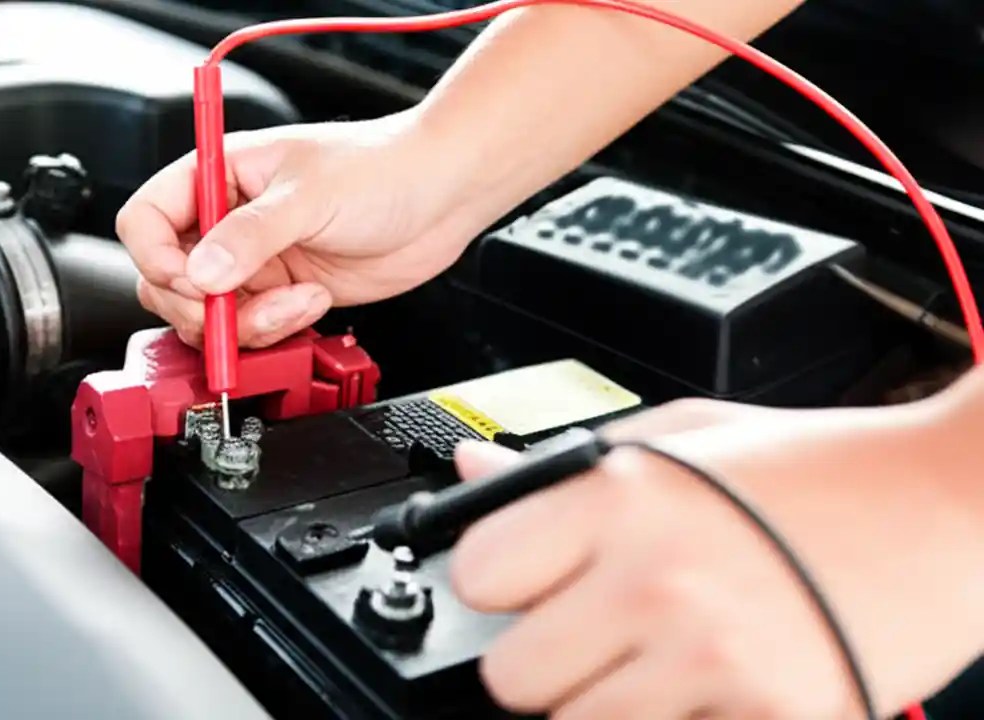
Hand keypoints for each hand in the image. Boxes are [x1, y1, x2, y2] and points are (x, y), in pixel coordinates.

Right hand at [115, 112, 493, 347]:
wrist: (441, 196)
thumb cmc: (381, 168)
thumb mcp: (309, 195)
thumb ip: (250, 236)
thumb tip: (201, 273)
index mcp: (217, 176)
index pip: (146, 220)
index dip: (157, 257)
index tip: (193, 281)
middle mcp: (227, 221)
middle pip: (166, 280)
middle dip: (201, 305)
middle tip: (238, 304)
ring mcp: (254, 262)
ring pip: (208, 316)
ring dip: (245, 323)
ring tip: (294, 302)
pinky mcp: (282, 295)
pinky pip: (253, 331)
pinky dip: (276, 330)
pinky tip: (312, 302)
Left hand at [449, 397, 983, 718]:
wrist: (949, 505)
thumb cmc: (816, 467)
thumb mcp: (681, 436)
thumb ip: (562, 466)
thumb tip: (472, 470)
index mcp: (619, 501)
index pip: (477, 573)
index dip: (494, 582)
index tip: (522, 583)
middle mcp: (655, 583)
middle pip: (512, 677)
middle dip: (542, 658)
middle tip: (594, 631)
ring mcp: (713, 663)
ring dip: (605, 702)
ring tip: (661, 657)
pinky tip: (713, 684)